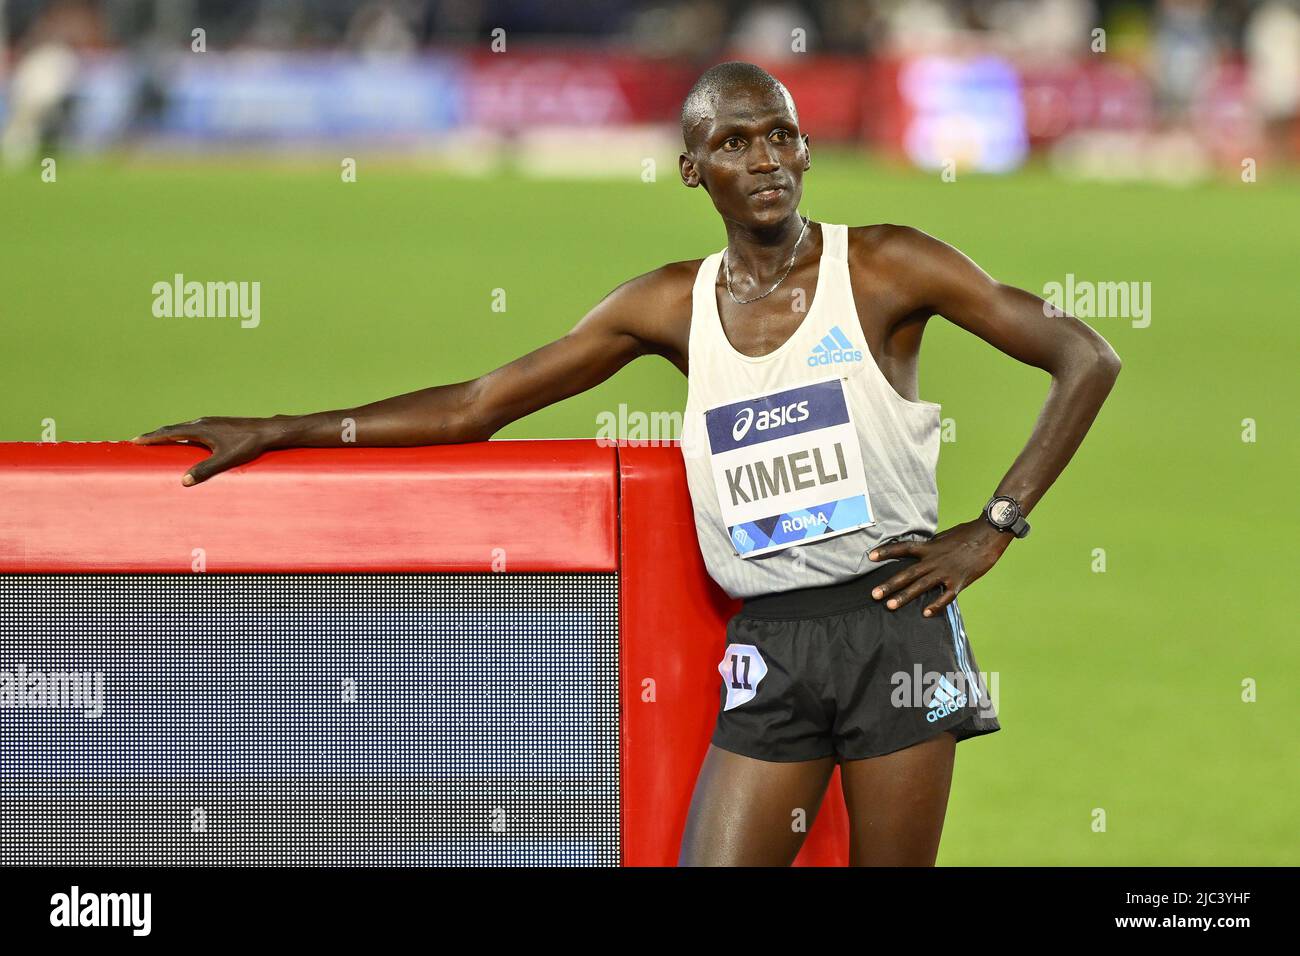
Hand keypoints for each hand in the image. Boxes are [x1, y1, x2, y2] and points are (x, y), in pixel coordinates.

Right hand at [131, 416, 286, 485]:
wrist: (268, 431)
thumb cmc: (247, 445)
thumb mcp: (225, 460)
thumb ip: (204, 470)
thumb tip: (184, 481)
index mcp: (200, 429)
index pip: (169, 433)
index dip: (152, 437)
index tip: (135, 440)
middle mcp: (203, 423)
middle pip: (173, 428)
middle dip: (156, 435)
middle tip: (140, 441)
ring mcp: (211, 422)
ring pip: (184, 427)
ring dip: (169, 433)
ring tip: (159, 440)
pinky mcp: (219, 424)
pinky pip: (194, 429)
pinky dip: (183, 433)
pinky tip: (187, 441)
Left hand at [867, 518, 1012, 616]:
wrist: (989, 534)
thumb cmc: (967, 534)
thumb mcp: (944, 537)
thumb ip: (931, 546)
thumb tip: (920, 551)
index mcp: (929, 547)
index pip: (903, 548)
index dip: (886, 551)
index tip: (870, 556)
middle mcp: (933, 560)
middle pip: (907, 573)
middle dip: (889, 584)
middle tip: (873, 594)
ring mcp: (945, 572)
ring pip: (921, 586)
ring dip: (904, 596)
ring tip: (890, 606)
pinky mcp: (959, 581)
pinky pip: (945, 596)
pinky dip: (935, 605)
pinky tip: (925, 614)